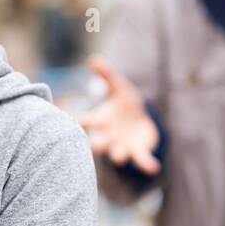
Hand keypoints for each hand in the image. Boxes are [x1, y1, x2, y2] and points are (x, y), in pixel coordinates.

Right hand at [78, 56, 161, 173]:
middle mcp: (108, 136)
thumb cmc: (125, 103)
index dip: (77, 121)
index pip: (86, 122)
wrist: (142, 120)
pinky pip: (141, 159)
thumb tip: (93, 59)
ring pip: (117, 154)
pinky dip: (147, 164)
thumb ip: (106, 74)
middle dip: (95, 144)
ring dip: (118, 156)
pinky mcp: (138, 151)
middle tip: (90, 145)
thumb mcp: (118, 86)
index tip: (70, 120)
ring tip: (119, 157)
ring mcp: (122, 145)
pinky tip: (154, 167)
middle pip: (97, 143)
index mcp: (101, 120)